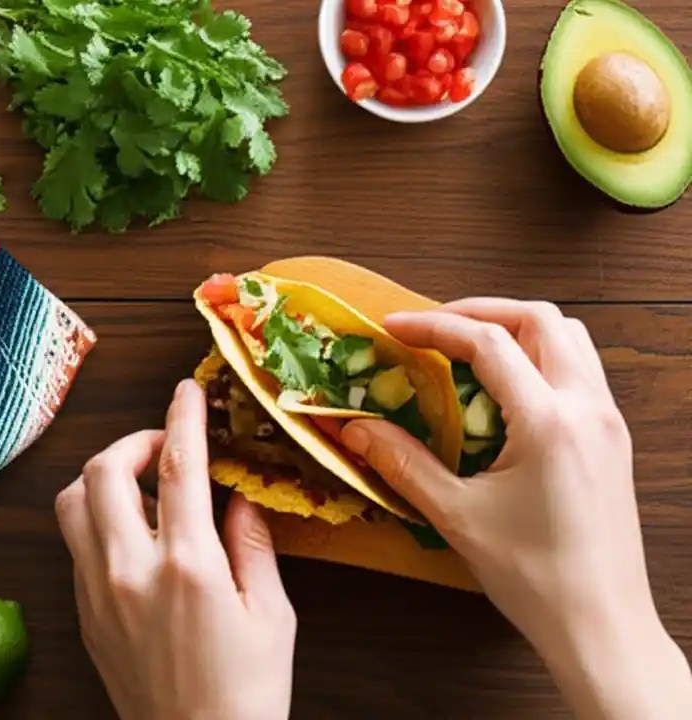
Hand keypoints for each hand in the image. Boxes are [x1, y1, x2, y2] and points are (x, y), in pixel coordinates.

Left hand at [56, 380, 295, 719]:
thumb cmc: (247, 692)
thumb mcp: (272, 616)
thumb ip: (253, 546)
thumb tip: (238, 497)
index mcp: (188, 566)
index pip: (179, 467)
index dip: (182, 416)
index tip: (188, 390)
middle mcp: (130, 570)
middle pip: (103, 471)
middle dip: (133, 441)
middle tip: (165, 446)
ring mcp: (98, 591)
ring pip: (72, 502)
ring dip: (102, 477)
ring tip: (142, 486)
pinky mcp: (83, 613)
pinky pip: (75, 543)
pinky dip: (96, 518)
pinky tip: (133, 532)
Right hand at [339, 298, 691, 719]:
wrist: (602, 624)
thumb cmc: (534, 577)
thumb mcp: (458, 517)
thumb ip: (404, 463)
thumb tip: (355, 428)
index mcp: (549, 423)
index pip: (488, 343)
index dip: (433, 325)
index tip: (392, 327)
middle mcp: (588, 409)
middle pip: (541, 319)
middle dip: (482, 311)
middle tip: (433, 326)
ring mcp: (608, 422)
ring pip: (570, 338)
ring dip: (517, 330)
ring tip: (467, 348)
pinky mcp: (613, 439)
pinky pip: (580, 371)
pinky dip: (539, 358)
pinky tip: (503, 390)